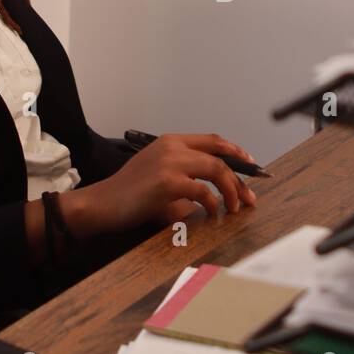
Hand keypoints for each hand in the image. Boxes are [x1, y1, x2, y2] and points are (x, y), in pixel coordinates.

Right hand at [60, 132, 257, 238]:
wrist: (102, 203)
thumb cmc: (129, 192)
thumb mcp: (158, 172)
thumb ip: (184, 172)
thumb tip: (214, 188)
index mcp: (171, 141)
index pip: (213, 140)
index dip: (236, 151)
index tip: (250, 166)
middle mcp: (172, 147)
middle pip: (220, 156)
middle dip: (240, 178)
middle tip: (249, 197)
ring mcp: (170, 163)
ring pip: (216, 171)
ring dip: (231, 191)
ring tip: (235, 207)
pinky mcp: (167, 182)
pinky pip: (202, 192)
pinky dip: (212, 204)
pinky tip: (212, 213)